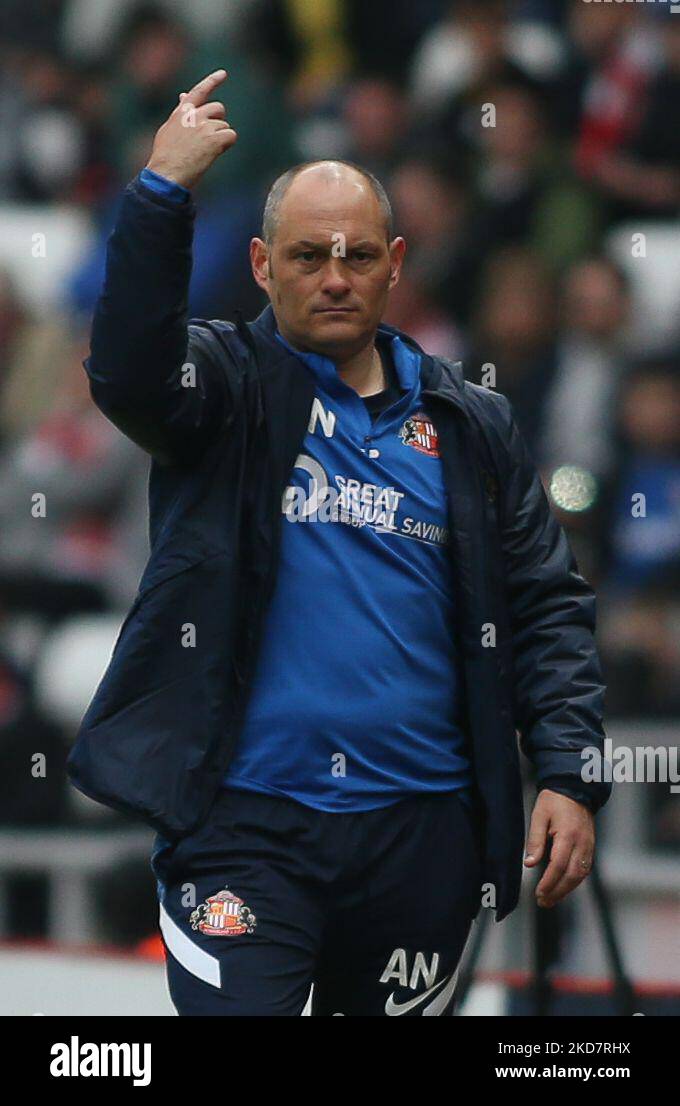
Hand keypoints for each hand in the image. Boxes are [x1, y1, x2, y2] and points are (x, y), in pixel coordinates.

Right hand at [145, 69, 236, 190]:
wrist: (166, 174)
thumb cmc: (165, 157)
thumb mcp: (168, 129)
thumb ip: (180, 112)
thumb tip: (184, 96)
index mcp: (182, 112)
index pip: (199, 91)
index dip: (212, 81)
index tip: (223, 74)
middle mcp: (194, 115)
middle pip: (218, 109)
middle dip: (218, 121)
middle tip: (210, 138)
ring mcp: (205, 126)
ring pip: (224, 125)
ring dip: (220, 138)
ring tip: (204, 152)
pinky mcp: (214, 139)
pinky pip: (231, 136)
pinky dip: (227, 145)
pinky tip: (215, 154)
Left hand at [524, 789, 594, 907]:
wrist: (575, 789)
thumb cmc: (554, 801)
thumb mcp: (539, 816)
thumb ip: (535, 840)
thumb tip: (530, 863)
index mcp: (568, 835)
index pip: (559, 865)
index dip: (549, 882)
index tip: (538, 893)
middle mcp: (582, 843)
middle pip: (572, 875)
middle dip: (557, 891)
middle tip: (543, 902)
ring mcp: (589, 846)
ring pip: (580, 875)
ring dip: (566, 890)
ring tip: (551, 900)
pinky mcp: (590, 847)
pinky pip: (584, 869)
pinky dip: (573, 881)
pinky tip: (562, 887)